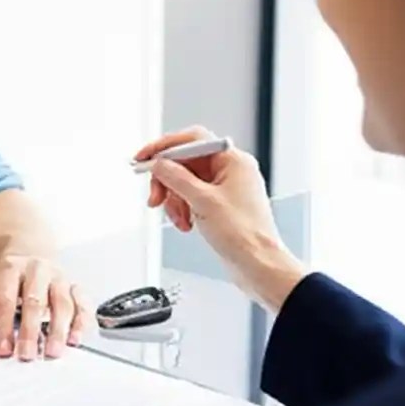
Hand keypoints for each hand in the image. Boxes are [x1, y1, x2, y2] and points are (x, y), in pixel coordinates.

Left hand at [0, 255, 88, 360]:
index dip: (4, 326)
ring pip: (62, 302)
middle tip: (27, 355)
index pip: (6, 299)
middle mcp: (37, 270)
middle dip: (31, 330)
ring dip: (59, 329)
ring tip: (53, 351)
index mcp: (10, 268)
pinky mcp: (75, 286)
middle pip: (35, 301)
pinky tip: (76, 339)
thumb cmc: (9, 278)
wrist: (30, 251)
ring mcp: (58, 277)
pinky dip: (82, 322)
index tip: (3, 350)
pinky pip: (83, 303)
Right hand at [135, 126, 308, 311]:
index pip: (192, 140)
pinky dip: (183, 209)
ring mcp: (225, 188)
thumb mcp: (203, 201)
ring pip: (185, 182)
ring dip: (175, 200)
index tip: (145, 158)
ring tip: (178, 218)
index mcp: (233, 160)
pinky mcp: (220, 204)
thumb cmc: (245, 235)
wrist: (259, 265)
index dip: (164, 147)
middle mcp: (231, 170)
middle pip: (186, 162)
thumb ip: (176, 178)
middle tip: (156, 197)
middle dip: (167, 181)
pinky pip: (192, 197)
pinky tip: (186, 223)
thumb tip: (158, 163)